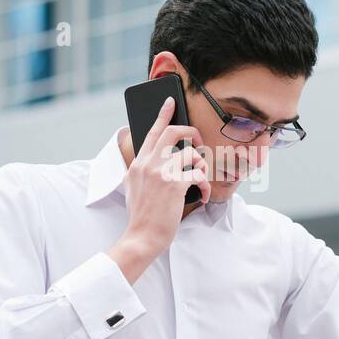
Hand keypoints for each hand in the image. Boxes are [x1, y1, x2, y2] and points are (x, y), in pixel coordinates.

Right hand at [123, 94, 210, 257]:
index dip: (163, 115)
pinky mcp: (174, 184)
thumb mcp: (133, 188)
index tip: (171, 101)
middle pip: (173, 132)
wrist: (141, 237)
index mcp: (138, 164)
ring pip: (192, 153)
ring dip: (202, 166)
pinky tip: (202, 196)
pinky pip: (199, 175)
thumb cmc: (142, 216)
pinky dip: (205, 186)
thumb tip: (157, 163)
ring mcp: (161, 172)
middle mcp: (148, 164)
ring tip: (200, 179)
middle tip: (199, 143)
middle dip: (192, 133)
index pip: (151, 132)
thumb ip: (142, 171)